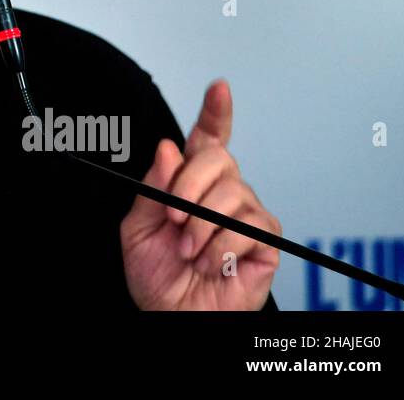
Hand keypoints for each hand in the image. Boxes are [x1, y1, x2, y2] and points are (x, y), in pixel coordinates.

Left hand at [120, 80, 280, 309]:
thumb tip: (169, 148)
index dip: (216, 112)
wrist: (171, 315)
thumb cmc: (157, 275)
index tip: (219, 87)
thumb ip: (152, 187)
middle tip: (172, 215)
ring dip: (200, 223)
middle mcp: (223, 193)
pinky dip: (221, 244)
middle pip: (218, 158)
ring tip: (188, 249)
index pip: (208, 139)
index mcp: (190, 183)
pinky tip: (210, 261)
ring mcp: (247, 215)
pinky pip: (248, 226)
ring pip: (232, 192)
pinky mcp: (265, 241)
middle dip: (188, 184)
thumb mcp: (138, 227)